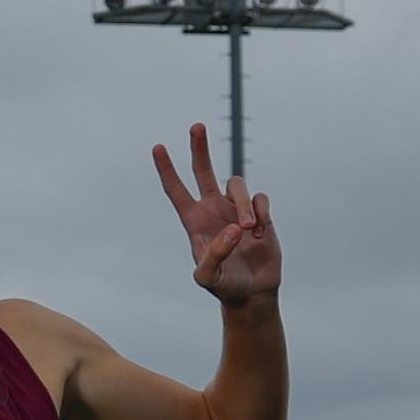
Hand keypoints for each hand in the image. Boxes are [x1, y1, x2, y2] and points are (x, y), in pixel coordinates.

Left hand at [155, 124, 280, 304]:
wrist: (252, 293)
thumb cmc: (224, 286)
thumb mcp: (208, 277)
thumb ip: (214, 254)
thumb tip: (232, 228)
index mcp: (194, 221)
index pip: (176, 190)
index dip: (166, 169)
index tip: (157, 147)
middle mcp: (213, 209)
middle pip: (203, 170)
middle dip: (199, 148)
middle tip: (195, 126)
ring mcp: (236, 209)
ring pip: (237, 185)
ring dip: (243, 207)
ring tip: (248, 232)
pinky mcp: (260, 212)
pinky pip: (260, 198)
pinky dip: (261, 213)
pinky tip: (261, 234)